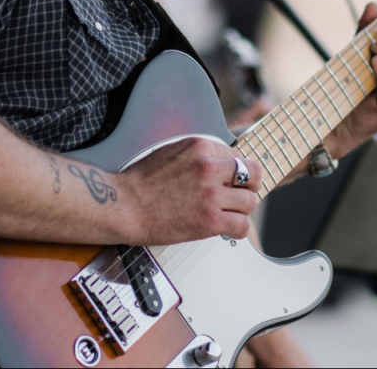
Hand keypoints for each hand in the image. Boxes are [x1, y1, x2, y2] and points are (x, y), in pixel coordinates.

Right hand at [117, 137, 263, 243]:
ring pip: (250, 201)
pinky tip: (226, 228)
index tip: (230, 181)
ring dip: (241, 209)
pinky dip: (237, 229)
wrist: (124, 206)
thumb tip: (222, 163)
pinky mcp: (210, 220)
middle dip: (248, 186)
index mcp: (200, 147)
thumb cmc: (142, 182)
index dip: (236, 171)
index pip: (238, 156)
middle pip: (252, 175)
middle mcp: (209, 167)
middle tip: (238, 196)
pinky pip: (242, 225)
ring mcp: (211, 194)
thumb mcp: (172, 152)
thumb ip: (199, 155)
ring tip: (227, 213)